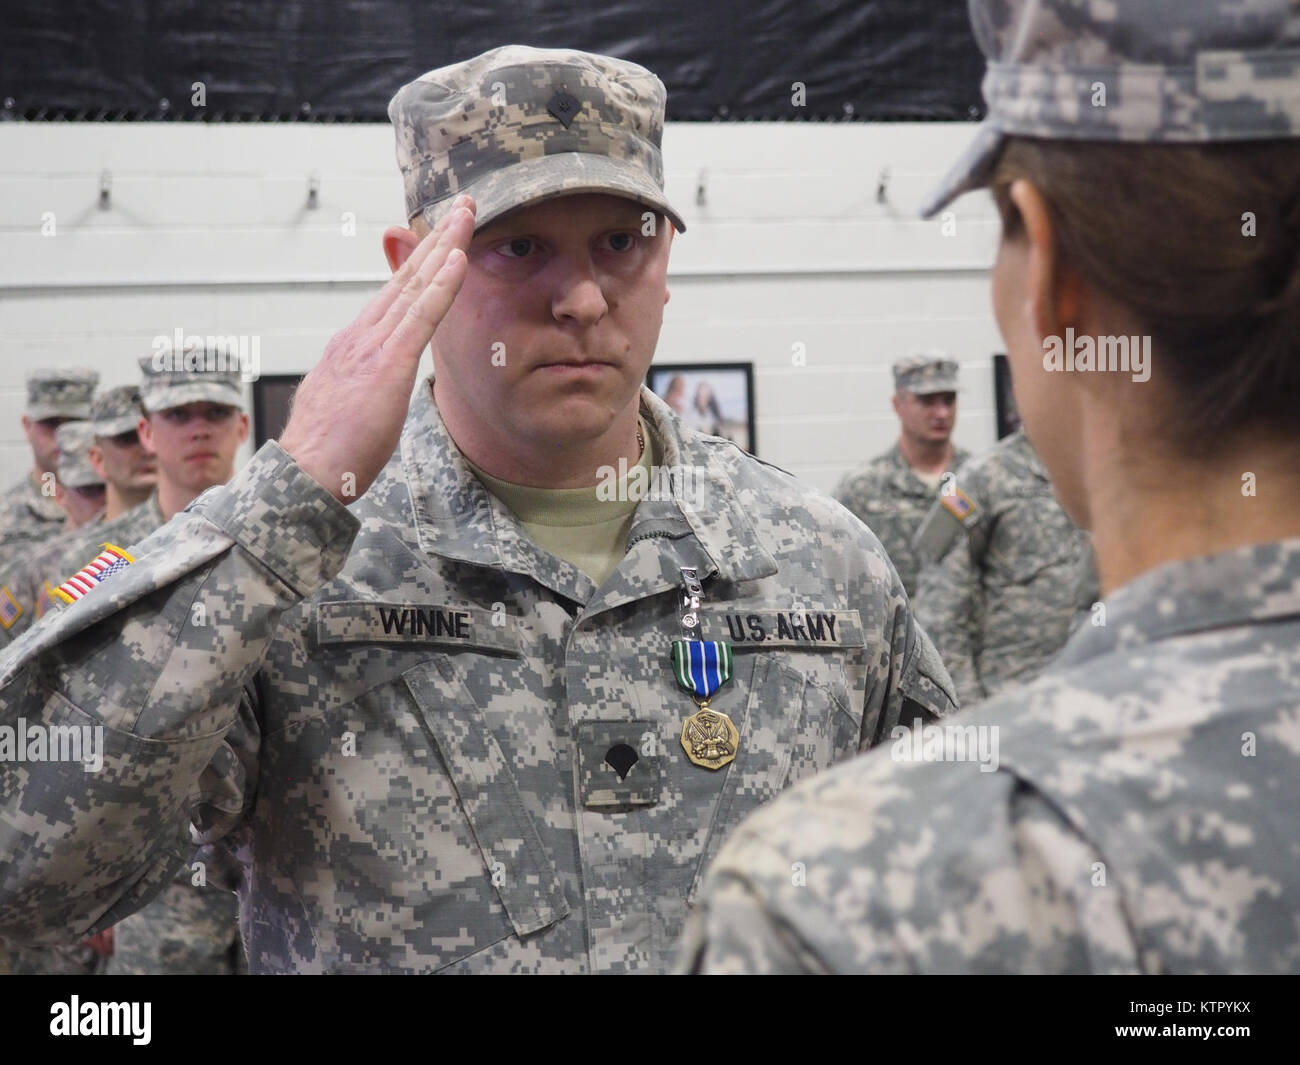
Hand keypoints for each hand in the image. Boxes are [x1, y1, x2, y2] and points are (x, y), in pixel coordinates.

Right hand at [280, 197, 474, 500]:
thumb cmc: (327, 453)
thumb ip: (362, 384)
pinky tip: (459, 258)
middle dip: (437, 238)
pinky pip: (420, 316)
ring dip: (445, 245)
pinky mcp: (385, 364)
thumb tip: (371, 383)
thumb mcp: (349, 407)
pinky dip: (441, 284)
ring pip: (416, 285)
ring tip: (467, 214)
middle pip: (406, 277)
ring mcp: (371, 345)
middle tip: (463, 205)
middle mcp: (360, 335)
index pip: (394, 295)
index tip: (443, 235)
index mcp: (352, 346)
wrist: (305, 474)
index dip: (421, 261)